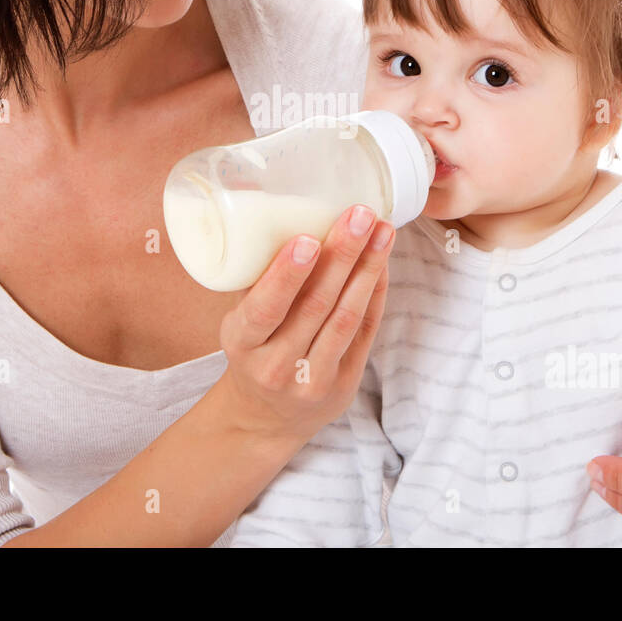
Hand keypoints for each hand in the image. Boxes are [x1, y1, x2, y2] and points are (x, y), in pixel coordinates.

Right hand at [216, 203, 394, 443]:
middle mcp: (276, 365)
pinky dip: (375, 293)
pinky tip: (382, 261)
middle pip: (315, 306)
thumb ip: (257, 278)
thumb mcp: (239, 320)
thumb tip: (267, 202)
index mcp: (242, 344)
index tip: (307, 239)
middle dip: (342, 255)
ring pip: (346, 318)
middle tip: (359, 214)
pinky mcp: (344, 383)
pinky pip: (364, 331)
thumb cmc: (252, 351)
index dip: (287, 274)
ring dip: (368, 269)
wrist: (264, 418)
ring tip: (381, 230)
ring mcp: (313, 379)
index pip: (265, 309)